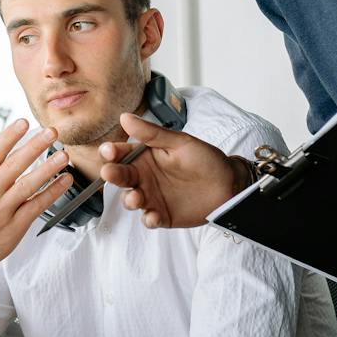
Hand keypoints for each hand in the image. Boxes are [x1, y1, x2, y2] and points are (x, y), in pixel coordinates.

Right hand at [0, 117, 74, 271]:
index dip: (10, 136)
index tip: (25, 122)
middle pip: (15, 165)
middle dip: (35, 147)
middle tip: (52, 132)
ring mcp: (1, 211)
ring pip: (28, 186)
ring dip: (48, 169)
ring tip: (64, 155)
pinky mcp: (14, 227)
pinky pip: (36, 206)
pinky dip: (52, 193)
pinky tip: (64, 181)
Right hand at [99, 114, 245, 229]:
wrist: (228, 185)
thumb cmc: (205, 160)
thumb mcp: (180, 142)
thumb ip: (152, 133)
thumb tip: (125, 117)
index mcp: (145, 157)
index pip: (122, 153)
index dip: (112, 152)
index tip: (108, 151)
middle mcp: (144, 177)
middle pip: (122, 177)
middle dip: (113, 175)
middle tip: (110, 173)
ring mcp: (151, 197)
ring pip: (131, 200)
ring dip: (130, 199)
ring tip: (136, 197)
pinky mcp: (161, 215)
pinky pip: (149, 219)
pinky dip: (148, 219)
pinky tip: (153, 216)